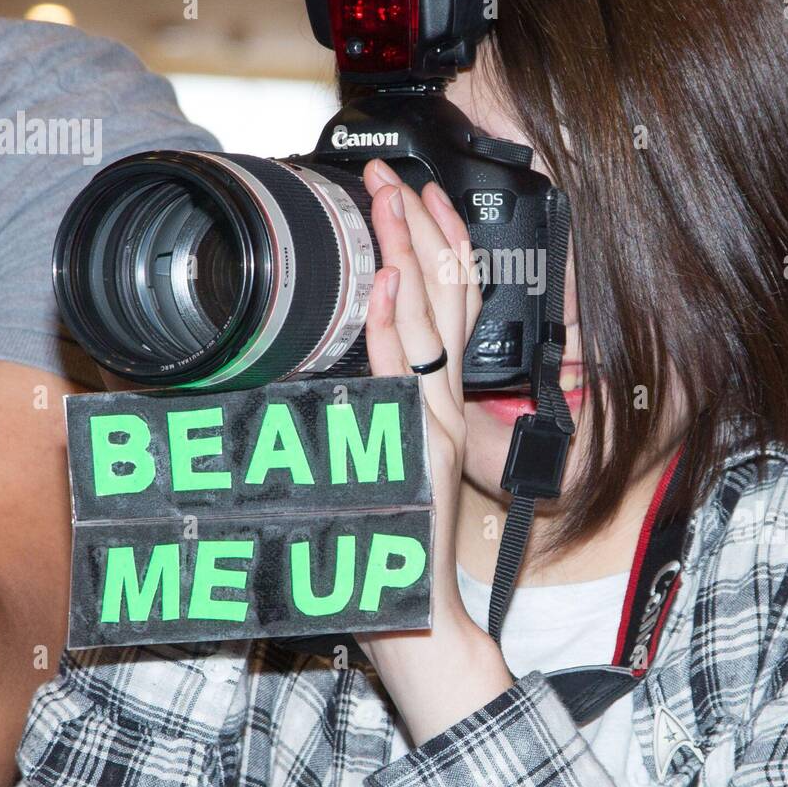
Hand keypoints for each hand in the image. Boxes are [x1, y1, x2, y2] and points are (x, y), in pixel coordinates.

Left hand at [354, 159, 512, 742]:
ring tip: (390, 198)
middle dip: (419, 226)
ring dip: (407, 253)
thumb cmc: (400, 545)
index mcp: (439, 400)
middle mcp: (443, 401)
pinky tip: (388, 280)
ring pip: (430, 320)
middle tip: (393, 174)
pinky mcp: (418, 442)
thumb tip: (339, 370)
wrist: (425, 612)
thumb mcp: (387, 463)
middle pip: (445, 296)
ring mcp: (433, 418)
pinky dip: (399, 321)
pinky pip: (406, 371)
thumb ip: (376, 413)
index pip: (448, 304)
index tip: (416, 197)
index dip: (437, 245)